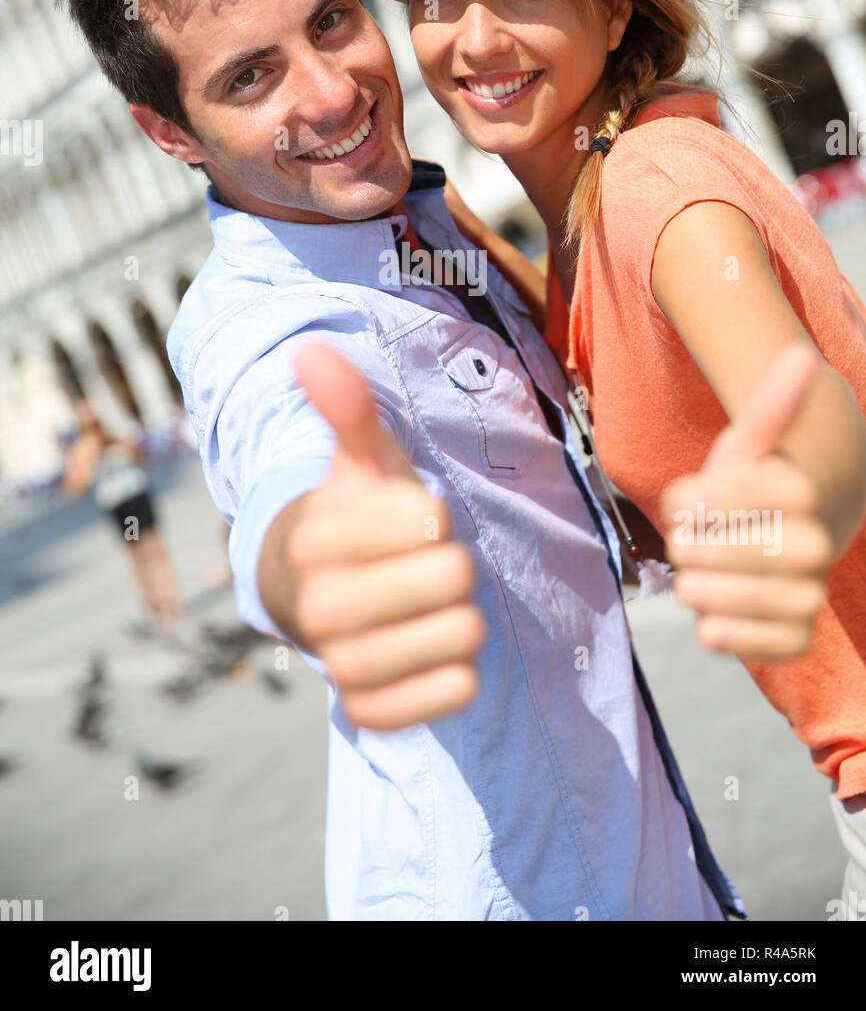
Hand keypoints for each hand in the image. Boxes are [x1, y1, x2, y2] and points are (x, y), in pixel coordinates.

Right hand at [270, 341, 485, 729]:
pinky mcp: (370, 711)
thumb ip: (346, 407)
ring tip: (420, 604)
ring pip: (464, 637)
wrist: (312, 599)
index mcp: (314, 538)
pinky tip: (427, 650)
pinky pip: (456, 692)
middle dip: (452, 566)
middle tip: (418, 565)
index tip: (405, 520)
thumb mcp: (357, 461)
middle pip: (457, 580)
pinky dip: (457, 672)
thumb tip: (310, 350)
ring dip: (458, 616)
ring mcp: (342, 665)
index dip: (433, 516)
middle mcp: (319, 608)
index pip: (434, 523)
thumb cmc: (353, 518)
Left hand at [660, 344, 830, 660]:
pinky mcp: (795, 639)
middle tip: (705, 539)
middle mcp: (814, 544)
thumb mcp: (749, 447)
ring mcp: (807, 595)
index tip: (704, 496)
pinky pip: (725, 638)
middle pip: (693, 548)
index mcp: (798, 490)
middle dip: (685, 542)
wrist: (783, 545)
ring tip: (710, 572)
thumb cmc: (750, 490)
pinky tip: (720, 612)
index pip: (696, 500)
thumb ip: (771, 407)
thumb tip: (799, 355)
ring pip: (701, 594)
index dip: (685, 500)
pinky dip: (711, 626)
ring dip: (692, 582)